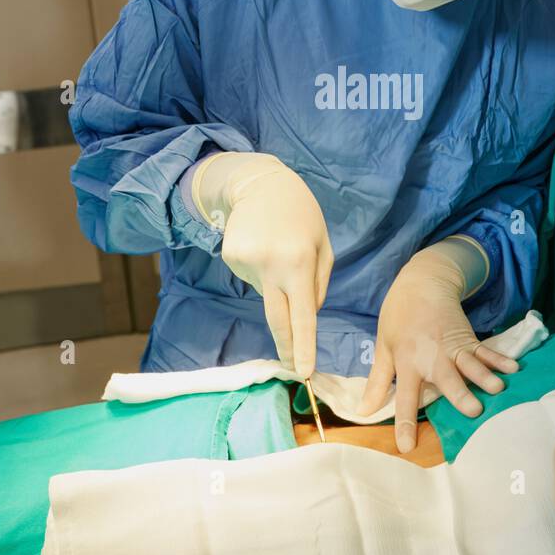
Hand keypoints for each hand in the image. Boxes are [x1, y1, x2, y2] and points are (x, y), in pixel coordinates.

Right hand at [195, 152, 333, 378]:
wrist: (259, 182)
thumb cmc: (301, 214)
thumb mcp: (323, 243)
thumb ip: (319, 282)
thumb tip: (308, 315)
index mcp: (300, 263)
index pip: (303, 315)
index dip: (303, 346)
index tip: (304, 372)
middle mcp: (271, 266)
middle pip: (277, 320)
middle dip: (287, 347)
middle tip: (292, 367)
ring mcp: (247, 263)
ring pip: (266, 293)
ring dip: (275, 283)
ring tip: (278, 249)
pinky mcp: (231, 258)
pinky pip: (252, 278)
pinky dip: (260, 270)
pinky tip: (262, 246)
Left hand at [358, 238, 518, 453]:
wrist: (422, 282)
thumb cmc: (398, 318)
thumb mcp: (383, 348)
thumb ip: (376, 382)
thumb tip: (362, 411)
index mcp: (407, 362)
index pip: (404, 397)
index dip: (404, 422)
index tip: (407, 447)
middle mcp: (431, 357)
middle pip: (446, 378)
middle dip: (460, 393)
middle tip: (474, 410)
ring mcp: (452, 346)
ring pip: (470, 364)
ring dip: (485, 376)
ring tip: (498, 389)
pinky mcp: (468, 338)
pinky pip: (485, 351)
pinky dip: (499, 360)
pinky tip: (514, 369)